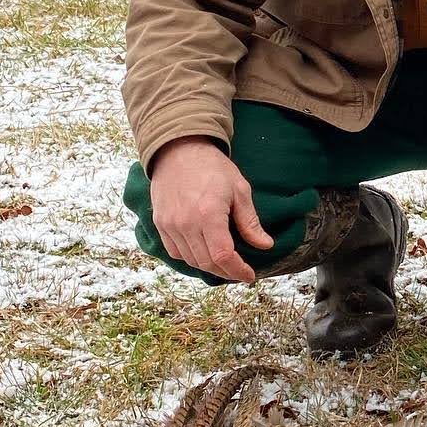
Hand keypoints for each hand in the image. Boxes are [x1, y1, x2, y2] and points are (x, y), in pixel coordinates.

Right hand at [148, 137, 274, 282]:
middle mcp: (185, 223)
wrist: (178, 150)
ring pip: (191, 261)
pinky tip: (204, 254)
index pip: (223, 256)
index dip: (238, 271)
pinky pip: (175, 252)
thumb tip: (265, 245)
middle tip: (240, 272)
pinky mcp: (160, 224)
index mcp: (208, 214)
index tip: (249, 276)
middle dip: (226, 272)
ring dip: (209, 267)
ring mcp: (169, 225)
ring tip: (225, 265)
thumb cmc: (213, 167)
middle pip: (207, 263)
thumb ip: (250, 221)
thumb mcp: (239, 190)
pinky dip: (191, 258)